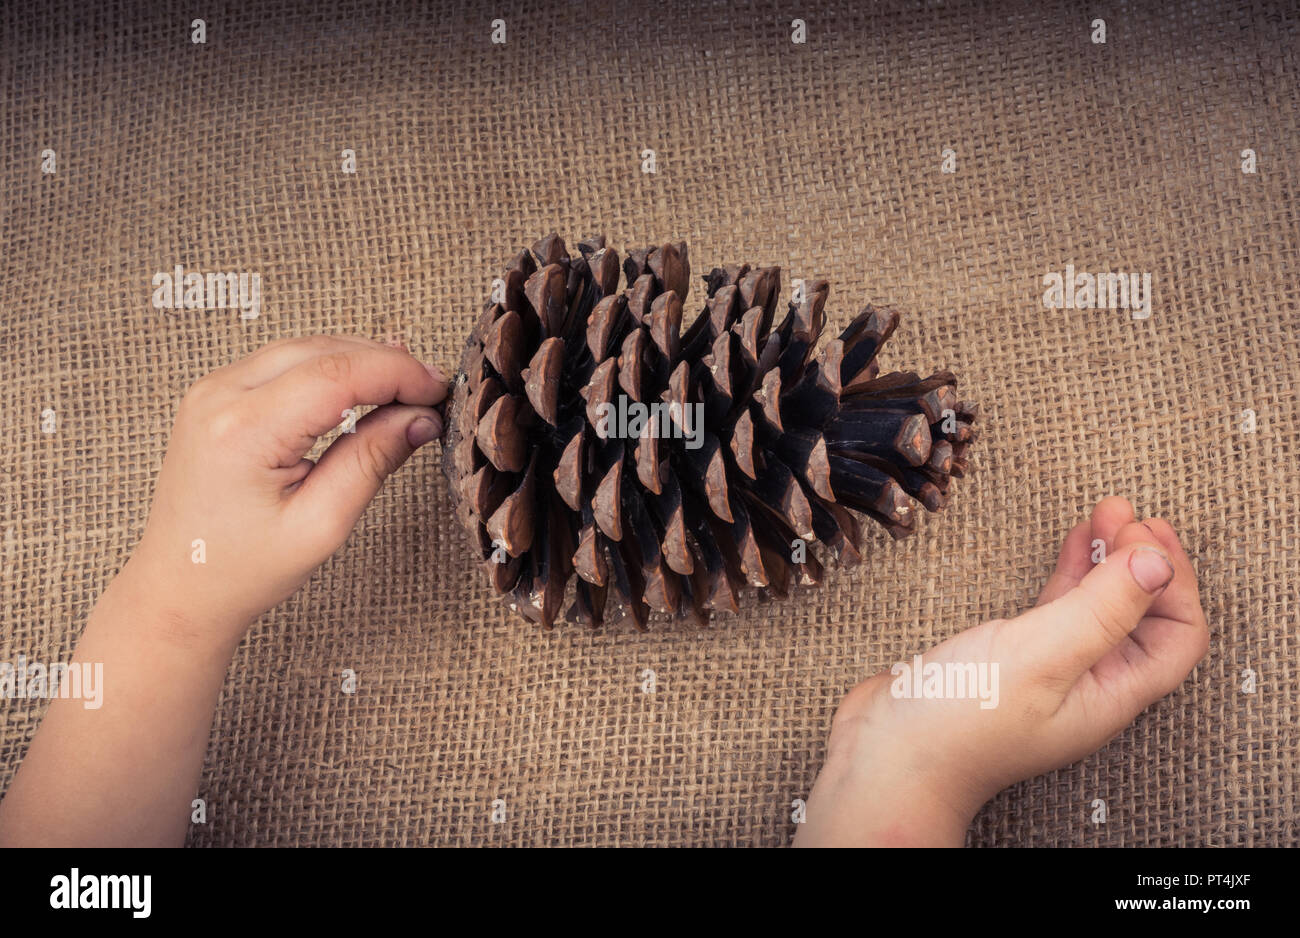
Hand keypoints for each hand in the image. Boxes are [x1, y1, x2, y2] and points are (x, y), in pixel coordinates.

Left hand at [123, 334, 447, 649]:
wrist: (179, 585)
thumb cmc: (243, 568)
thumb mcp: (321, 524)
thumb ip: (371, 461)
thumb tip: (419, 418)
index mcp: (243, 431)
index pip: (338, 373)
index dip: (398, 373)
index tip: (438, 390)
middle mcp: (220, 397)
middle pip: (322, 349)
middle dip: (385, 362)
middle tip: (431, 390)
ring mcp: (211, 390)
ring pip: (304, 348)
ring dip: (359, 360)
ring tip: (406, 389)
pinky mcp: (215, 394)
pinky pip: (283, 362)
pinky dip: (329, 367)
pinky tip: (361, 387)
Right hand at [793, 496, 1208, 846]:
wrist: (888, 756)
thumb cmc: (960, 723)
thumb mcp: (1041, 654)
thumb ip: (1102, 607)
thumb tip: (1155, 561)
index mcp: (1111, 694)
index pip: (1176, 634)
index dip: (1171, 579)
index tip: (1143, 532)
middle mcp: (1089, 685)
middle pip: (1144, 617)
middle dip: (1143, 560)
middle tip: (1127, 513)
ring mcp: (1050, 671)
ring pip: (1102, 607)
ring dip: (1110, 559)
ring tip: (1106, 513)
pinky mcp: (1011, 657)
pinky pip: (1061, 607)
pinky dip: (1073, 571)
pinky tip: (1071, 544)